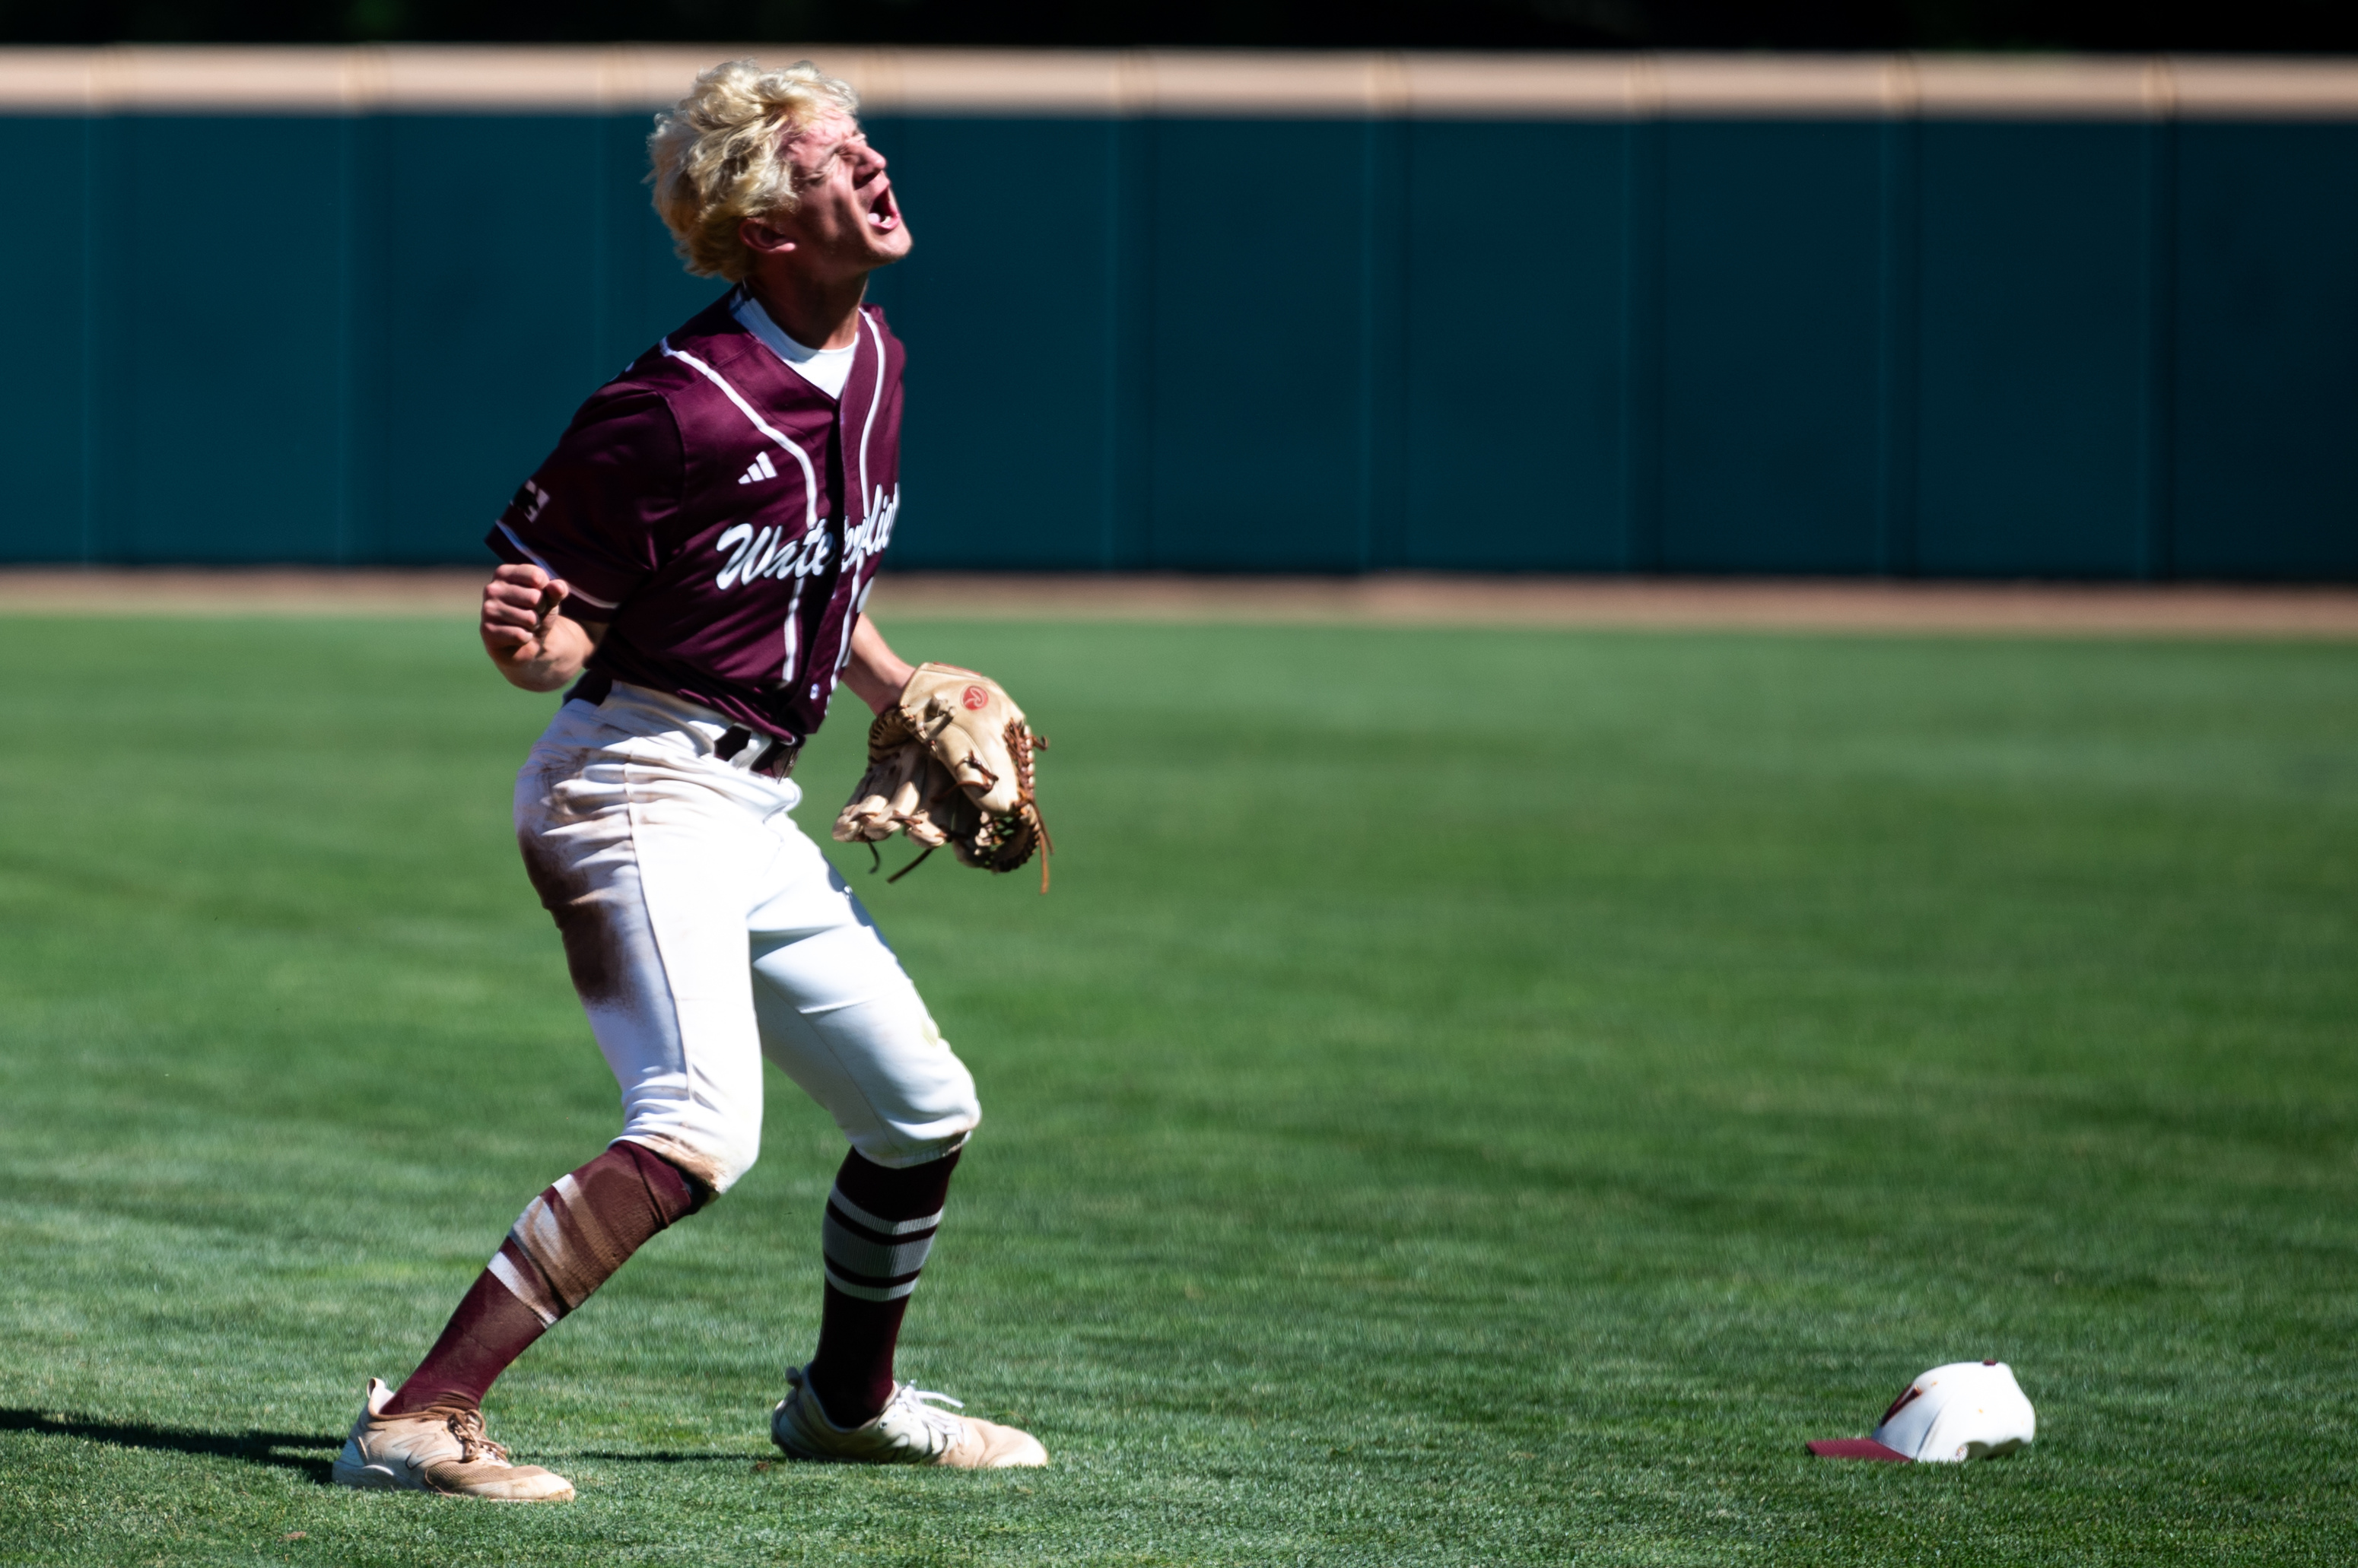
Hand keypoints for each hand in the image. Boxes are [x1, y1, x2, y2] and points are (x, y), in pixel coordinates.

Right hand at [480, 563, 600, 691]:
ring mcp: (488, 610)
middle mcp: (492, 589)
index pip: (536, 576)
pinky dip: (526, 638)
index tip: (538, 596)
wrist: (528, 641)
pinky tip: (517, 636)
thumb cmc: (537, 612)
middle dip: (540, 610)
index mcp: (504, 573)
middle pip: (534, 598)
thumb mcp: (551, 598)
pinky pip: (520, 635)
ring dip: (534, 625)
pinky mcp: (488, 631)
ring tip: (525, 625)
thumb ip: (557, 590)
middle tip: (532, 614)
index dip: (546, 590)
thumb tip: (558, 587)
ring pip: (529, 618)